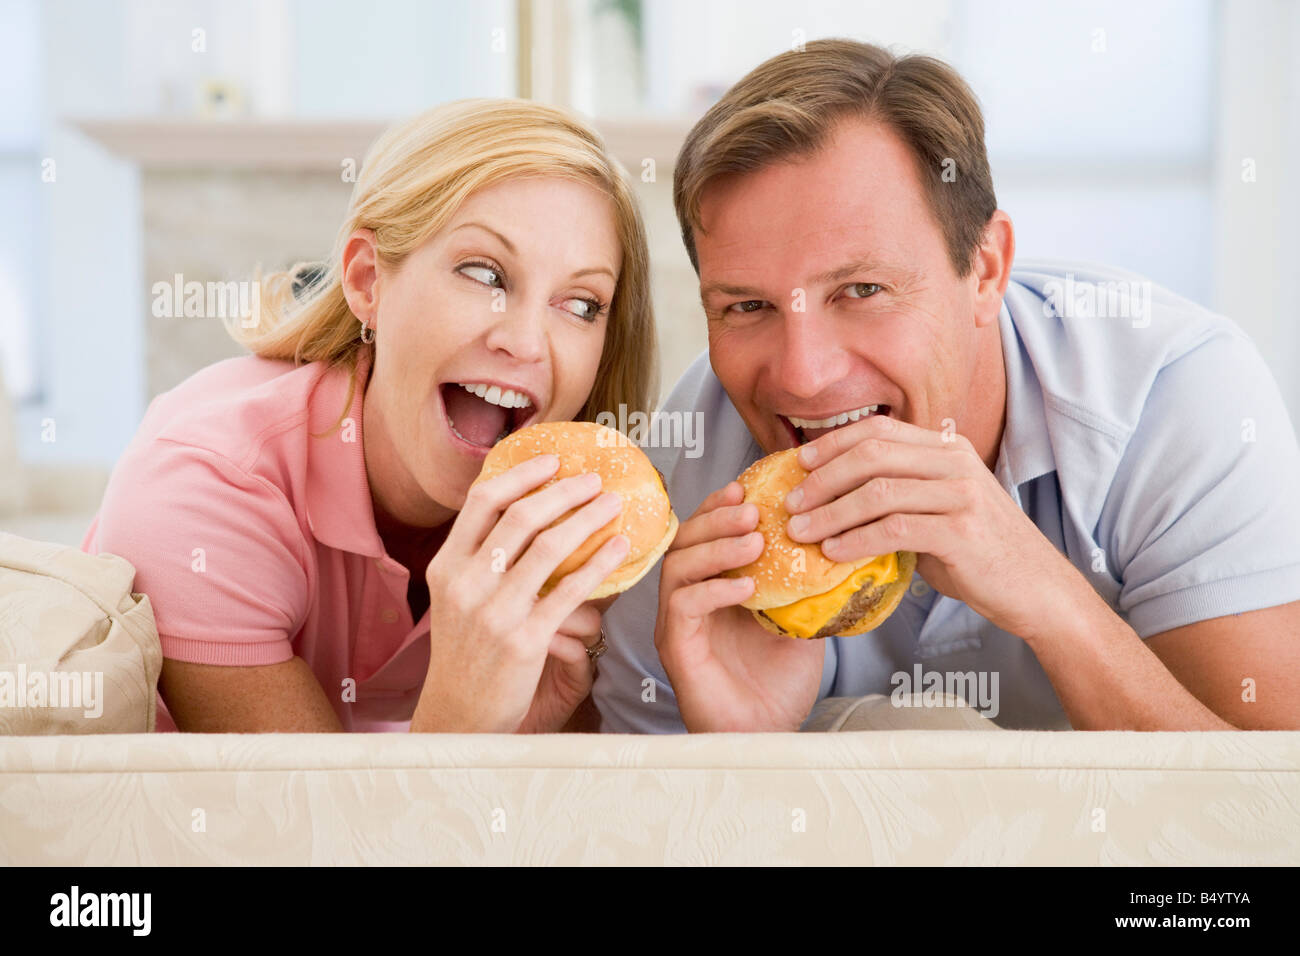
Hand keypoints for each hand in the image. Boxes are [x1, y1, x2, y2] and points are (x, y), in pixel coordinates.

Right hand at [415, 454, 628, 732]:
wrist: (460, 715)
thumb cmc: (467, 652)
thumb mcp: (458, 599)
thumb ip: (481, 558)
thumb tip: (531, 510)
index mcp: (446, 566)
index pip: (481, 500)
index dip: (521, 473)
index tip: (552, 460)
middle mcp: (465, 584)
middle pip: (520, 516)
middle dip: (564, 490)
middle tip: (595, 479)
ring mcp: (494, 613)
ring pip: (549, 547)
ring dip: (588, 518)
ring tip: (614, 504)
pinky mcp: (524, 641)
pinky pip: (570, 591)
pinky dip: (600, 564)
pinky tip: (620, 549)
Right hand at [655, 482, 824, 732]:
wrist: (768, 733)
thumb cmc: (778, 683)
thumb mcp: (800, 620)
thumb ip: (804, 584)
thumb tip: (835, 543)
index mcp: (712, 586)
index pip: (705, 533)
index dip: (720, 507)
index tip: (747, 487)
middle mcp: (688, 599)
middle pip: (685, 540)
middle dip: (716, 519)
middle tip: (751, 510)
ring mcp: (679, 623)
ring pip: (678, 566)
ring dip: (715, 548)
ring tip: (753, 542)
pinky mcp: (677, 647)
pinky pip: (683, 606)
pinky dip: (713, 590)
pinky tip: (746, 588)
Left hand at [784, 413, 1089, 642]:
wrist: (1035, 589)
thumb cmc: (979, 552)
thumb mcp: (938, 509)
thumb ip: (898, 495)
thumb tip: (832, 498)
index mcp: (947, 448)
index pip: (878, 430)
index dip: (832, 443)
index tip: (799, 464)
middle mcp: (955, 462)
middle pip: (872, 454)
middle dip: (822, 477)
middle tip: (791, 502)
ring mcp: (961, 495)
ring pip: (878, 491)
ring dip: (830, 512)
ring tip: (801, 531)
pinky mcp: (961, 531)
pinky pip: (894, 529)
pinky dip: (856, 540)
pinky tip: (833, 553)